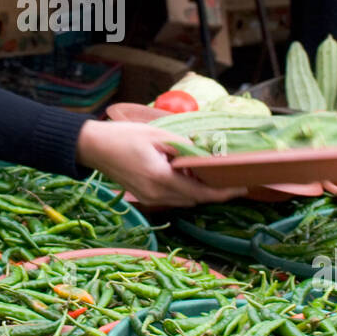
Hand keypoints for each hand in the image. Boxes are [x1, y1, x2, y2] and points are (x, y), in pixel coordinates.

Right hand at [76, 119, 244, 207]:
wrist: (93, 147)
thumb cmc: (124, 136)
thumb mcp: (159, 135)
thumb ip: (186, 147)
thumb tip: (209, 156)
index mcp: (161, 179)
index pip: (201, 193)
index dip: (224, 192)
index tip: (243, 187)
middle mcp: (156, 195)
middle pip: (195, 199)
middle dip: (214, 191)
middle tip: (231, 176)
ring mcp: (149, 198)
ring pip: (185, 200)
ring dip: (199, 189)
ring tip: (211, 172)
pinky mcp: (145, 197)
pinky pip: (173, 197)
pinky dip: (185, 188)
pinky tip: (188, 173)